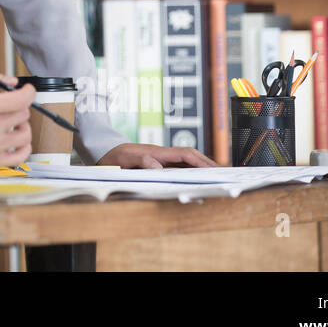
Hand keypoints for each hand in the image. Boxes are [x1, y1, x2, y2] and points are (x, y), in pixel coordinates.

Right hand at [0, 68, 34, 176]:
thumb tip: (8, 82)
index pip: (21, 99)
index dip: (28, 91)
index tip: (27, 90)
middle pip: (23, 115)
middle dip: (21, 106)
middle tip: (13, 103)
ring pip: (24, 135)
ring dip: (22, 126)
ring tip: (14, 122)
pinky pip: (18, 157)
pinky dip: (22, 147)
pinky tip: (16, 140)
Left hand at [96, 143, 216, 168]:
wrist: (104, 150)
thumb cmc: (114, 156)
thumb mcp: (124, 159)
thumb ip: (141, 161)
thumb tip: (158, 167)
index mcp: (157, 153)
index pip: (184, 155)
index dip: (200, 161)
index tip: (213, 169)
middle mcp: (162, 154)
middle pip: (190, 155)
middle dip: (207, 163)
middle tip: (223, 172)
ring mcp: (160, 158)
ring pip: (186, 160)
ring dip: (200, 166)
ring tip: (215, 175)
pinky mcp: (157, 162)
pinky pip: (178, 165)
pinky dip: (190, 169)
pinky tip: (196, 176)